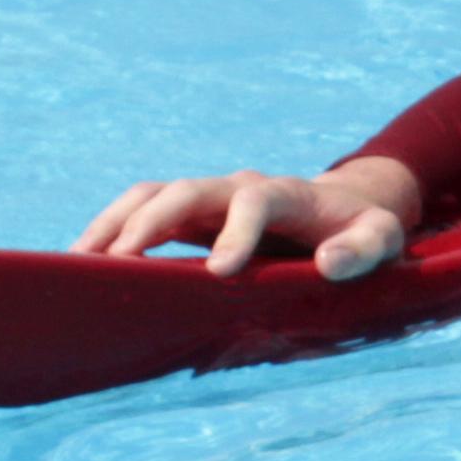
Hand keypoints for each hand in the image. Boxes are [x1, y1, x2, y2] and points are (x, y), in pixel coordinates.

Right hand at [73, 156, 423, 280]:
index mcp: (283, 194)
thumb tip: (331, 263)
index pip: (252, 201)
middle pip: (184, 190)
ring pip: (150, 196)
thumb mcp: (381, 241)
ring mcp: (208, 198)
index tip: (219, 274)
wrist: (343, 208)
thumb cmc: (362, 230)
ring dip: (113, 224)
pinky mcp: (189, 214)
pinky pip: (141, 213)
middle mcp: (237, 187)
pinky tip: (86, 267)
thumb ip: (363, 250)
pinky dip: (111, 233)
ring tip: (79, 264)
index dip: (235, 232)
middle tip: (120, 266)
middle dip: (150, 223)